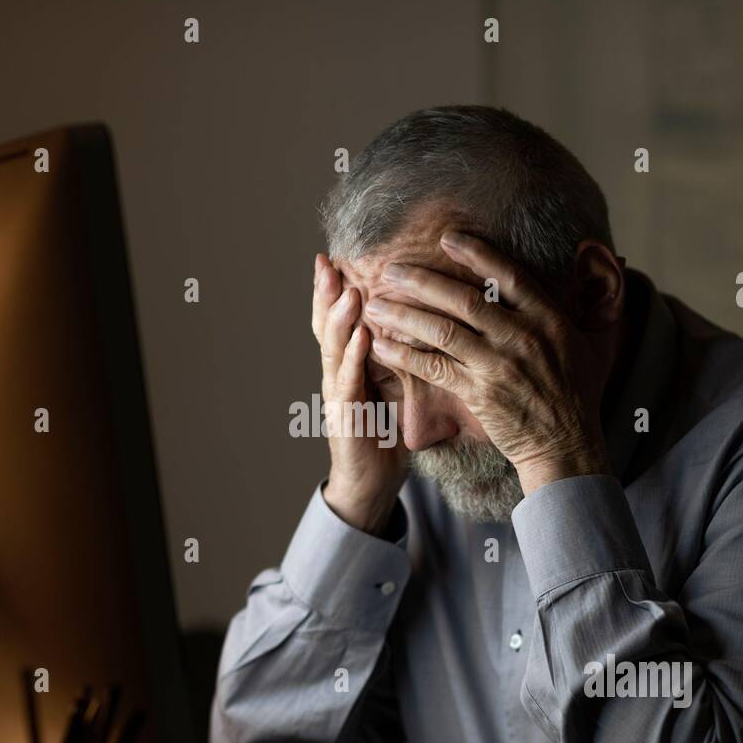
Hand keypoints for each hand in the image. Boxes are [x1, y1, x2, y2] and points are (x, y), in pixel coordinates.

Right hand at [311, 253, 407, 533]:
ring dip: (340, 319)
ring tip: (347, 289)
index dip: (332, 292)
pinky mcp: (346, 420)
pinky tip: (362, 336)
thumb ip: (394, 357)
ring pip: (334, 351)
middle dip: (326, 295)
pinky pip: (350, 383)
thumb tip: (416, 323)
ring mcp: (338, 398)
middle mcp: (337, 377)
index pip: (338, 323)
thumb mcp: (391, 388)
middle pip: (327, 329)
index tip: (332, 258)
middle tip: (327, 263)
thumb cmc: (384, 436)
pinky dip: (355, 358)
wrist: (371, 484)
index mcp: (348, 368)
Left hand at [364, 232, 610, 494]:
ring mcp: (500, 366)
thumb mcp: (594, 342)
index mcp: (550, 320)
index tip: (447, 238)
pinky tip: (382, 345)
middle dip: (422, 281)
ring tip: (375, 305)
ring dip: (405, 316)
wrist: (567, 446)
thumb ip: (593, 298)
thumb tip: (600, 250)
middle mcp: (524, 338)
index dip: (477, 254)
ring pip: (443, 331)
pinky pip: (435, 368)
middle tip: (391, 269)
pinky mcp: (480, 394)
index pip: (510, 276)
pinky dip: (405, 355)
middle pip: (465, 300)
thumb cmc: (578, 394)